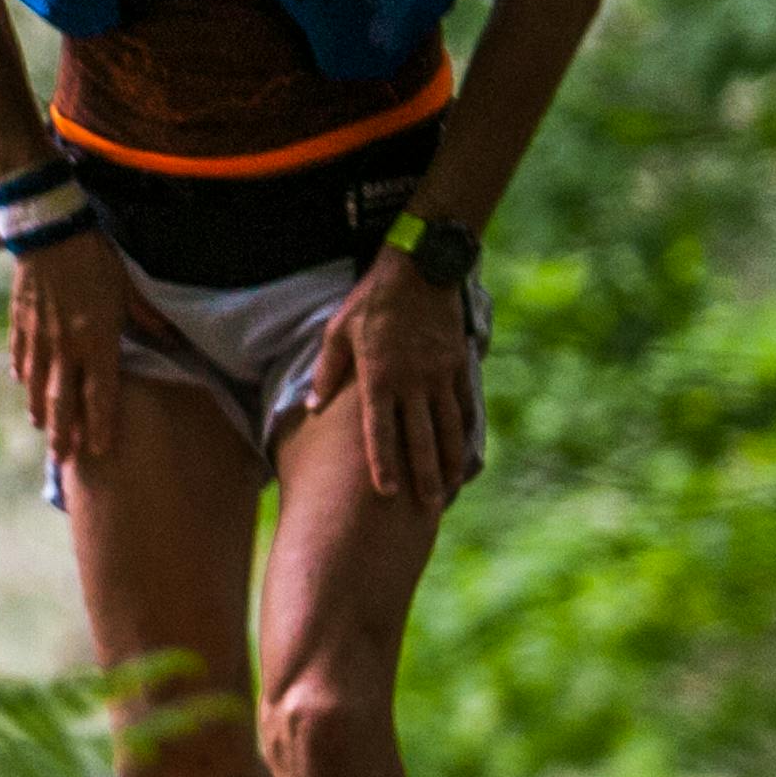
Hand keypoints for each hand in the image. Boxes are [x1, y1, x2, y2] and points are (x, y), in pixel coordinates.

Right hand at [6, 231, 126, 460]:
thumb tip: (176, 340)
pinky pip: (21, 355)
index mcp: (97, 341)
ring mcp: (39, 337)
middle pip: (63, 400)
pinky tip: (23, 384)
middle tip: (62, 460)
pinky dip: (22, 373)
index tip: (99, 451)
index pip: (100, 395)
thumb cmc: (96, 259)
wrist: (51, 232)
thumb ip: (148, 319)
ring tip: (41, 427)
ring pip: (38, 384)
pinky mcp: (21, 322)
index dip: (100, 425)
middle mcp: (66, 347)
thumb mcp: (128, 288)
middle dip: (63, 433)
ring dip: (39, 409)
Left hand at [315, 256, 475, 504]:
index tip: (386, 493)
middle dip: (423, 475)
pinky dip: (463, 433)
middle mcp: (411, 381)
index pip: (378, 430)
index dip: (382, 463)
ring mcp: (437, 375)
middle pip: (418, 438)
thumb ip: (327, 371)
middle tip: (426, 507)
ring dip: (448, 461)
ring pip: (446, 427)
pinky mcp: (456, 365)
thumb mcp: (338, 330)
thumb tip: (311, 406)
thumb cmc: (371, 301)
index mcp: (378, 375)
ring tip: (447, 490)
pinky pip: (462, 406)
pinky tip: (463, 455)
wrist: (419, 269)